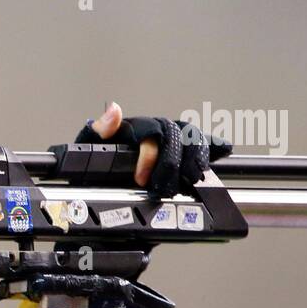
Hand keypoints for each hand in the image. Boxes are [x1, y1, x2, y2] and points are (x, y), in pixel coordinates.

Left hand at [77, 101, 232, 195]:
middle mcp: (149, 131)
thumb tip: (114, 109)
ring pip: (190, 136)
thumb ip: (96, 133)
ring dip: (196, 156)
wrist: (96, 198)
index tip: (142, 180)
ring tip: (191, 178)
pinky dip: (212, 145)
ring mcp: (164, 141)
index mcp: (128, 129)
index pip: (149, 133)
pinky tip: (222, 150)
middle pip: (174, 134)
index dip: (149, 157)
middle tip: (166, 188)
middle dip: (173, 162)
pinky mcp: (177, 154)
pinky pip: (199, 142)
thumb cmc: (90, 173)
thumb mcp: (84, 155)